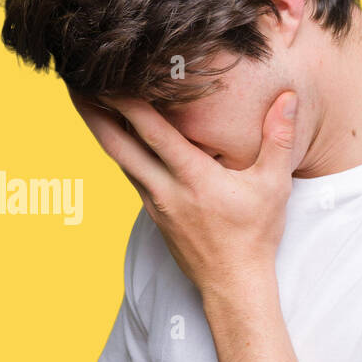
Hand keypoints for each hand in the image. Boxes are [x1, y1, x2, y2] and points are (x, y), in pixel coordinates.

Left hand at [71, 89, 297, 294]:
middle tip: (73, 84)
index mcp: (192, 177)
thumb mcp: (274, 185)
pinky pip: (130, 174)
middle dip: (93, 113)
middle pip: (117, 145)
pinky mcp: (152, 212)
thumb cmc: (255, 235)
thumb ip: (278, 138)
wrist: (233, 284)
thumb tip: (288, 96)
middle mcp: (165, 188)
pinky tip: (114, 136)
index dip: (126, 102)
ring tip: (86, 101)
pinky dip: (119, 150)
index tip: (106, 77)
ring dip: (101, 129)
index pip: (151, 132)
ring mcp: (154, 202)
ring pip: (119, 159)